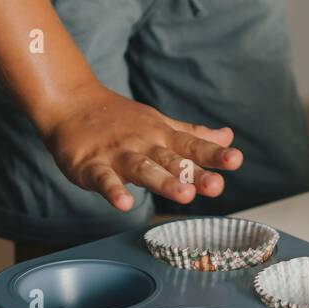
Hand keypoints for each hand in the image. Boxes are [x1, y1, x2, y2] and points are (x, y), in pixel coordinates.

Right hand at [45, 83, 242, 210]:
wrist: (72, 103)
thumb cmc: (120, 119)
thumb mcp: (160, 124)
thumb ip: (193, 136)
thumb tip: (228, 137)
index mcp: (161, 137)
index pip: (191, 146)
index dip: (213, 155)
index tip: (235, 160)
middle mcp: (144, 145)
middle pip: (171, 161)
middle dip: (194, 174)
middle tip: (216, 186)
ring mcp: (117, 154)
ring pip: (143, 169)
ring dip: (163, 181)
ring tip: (184, 195)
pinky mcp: (91, 165)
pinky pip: (103, 179)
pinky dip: (113, 191)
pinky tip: (124, 204)